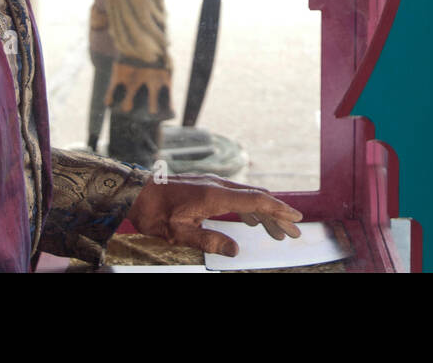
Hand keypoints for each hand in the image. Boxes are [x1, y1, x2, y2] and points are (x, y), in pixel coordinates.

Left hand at [126, 173, 302, 256]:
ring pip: (247, 197)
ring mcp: (213, 184)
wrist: (136, 192)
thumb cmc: (155, 213)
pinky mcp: (206, 187)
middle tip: (293, 233)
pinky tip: (252, 221)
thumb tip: (235, 249)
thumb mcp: (179, 233)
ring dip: (264, 213)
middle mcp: (218, 185)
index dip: (278, 210)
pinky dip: (250, 209)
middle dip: (277, 215)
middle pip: (257, 198)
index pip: (255, 201)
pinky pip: (236, 196)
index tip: (296, 219)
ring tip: (277, 231)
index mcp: (215, 195)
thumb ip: (208, 240)